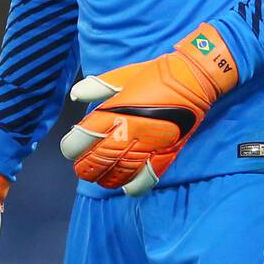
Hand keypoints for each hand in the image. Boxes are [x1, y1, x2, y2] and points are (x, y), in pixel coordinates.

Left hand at [60, 23, 237, 194]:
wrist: (192, 79)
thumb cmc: (156, 75)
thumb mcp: (122, 76)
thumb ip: (98, 87)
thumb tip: (77, 94)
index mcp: (116, 112)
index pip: (85, 138)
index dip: (73, 147)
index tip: (71, 148)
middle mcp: (130, 131)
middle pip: (99, 159)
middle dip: (86, 167)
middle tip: (81, 168)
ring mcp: (149, 145)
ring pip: (121, 172)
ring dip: (106, 179)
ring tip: (99, 179)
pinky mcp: (166, 153)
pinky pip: (148, 176)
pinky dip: (135, 186)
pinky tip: (126, 188)